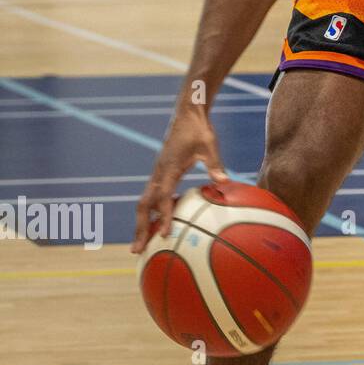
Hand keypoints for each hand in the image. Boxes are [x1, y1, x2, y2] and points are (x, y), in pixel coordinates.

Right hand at [132, 105, 229, 252]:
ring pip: (144, 202)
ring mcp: (157, 173)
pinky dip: (151, 211)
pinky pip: (152, 196)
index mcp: (168, 169)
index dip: (163, 217)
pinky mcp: (161, 172)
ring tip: (141, 243)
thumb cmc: (199, 130)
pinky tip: (158, 223)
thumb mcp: (210, 145)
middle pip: (143, 205)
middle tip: (137, 249)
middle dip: (139, 228)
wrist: (188, 115)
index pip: (162, 198)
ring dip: (141, 222)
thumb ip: (215, 164)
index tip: (165, 234)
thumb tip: (225, 182)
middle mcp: (158, 173)